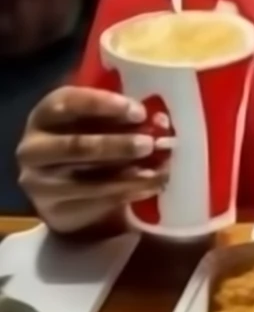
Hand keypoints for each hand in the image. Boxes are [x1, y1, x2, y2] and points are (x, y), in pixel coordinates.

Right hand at [17, 87, 169, 234]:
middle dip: (117, 145)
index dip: (104, 105)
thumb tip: (160, 121)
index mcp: (46, 113)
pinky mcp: (54, 209)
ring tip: (159, 170)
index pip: (68, 102)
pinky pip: (95, 201)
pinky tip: (150, 186)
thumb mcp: (99, 122)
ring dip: (128, 175)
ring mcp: (40, 182)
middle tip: (149, 144)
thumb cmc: (87, 137)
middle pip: (76, 145)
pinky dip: (127, 193)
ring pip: (86, 180)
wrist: (63, 185)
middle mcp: (34, 147)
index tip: (139, 112)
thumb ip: (124, 118)